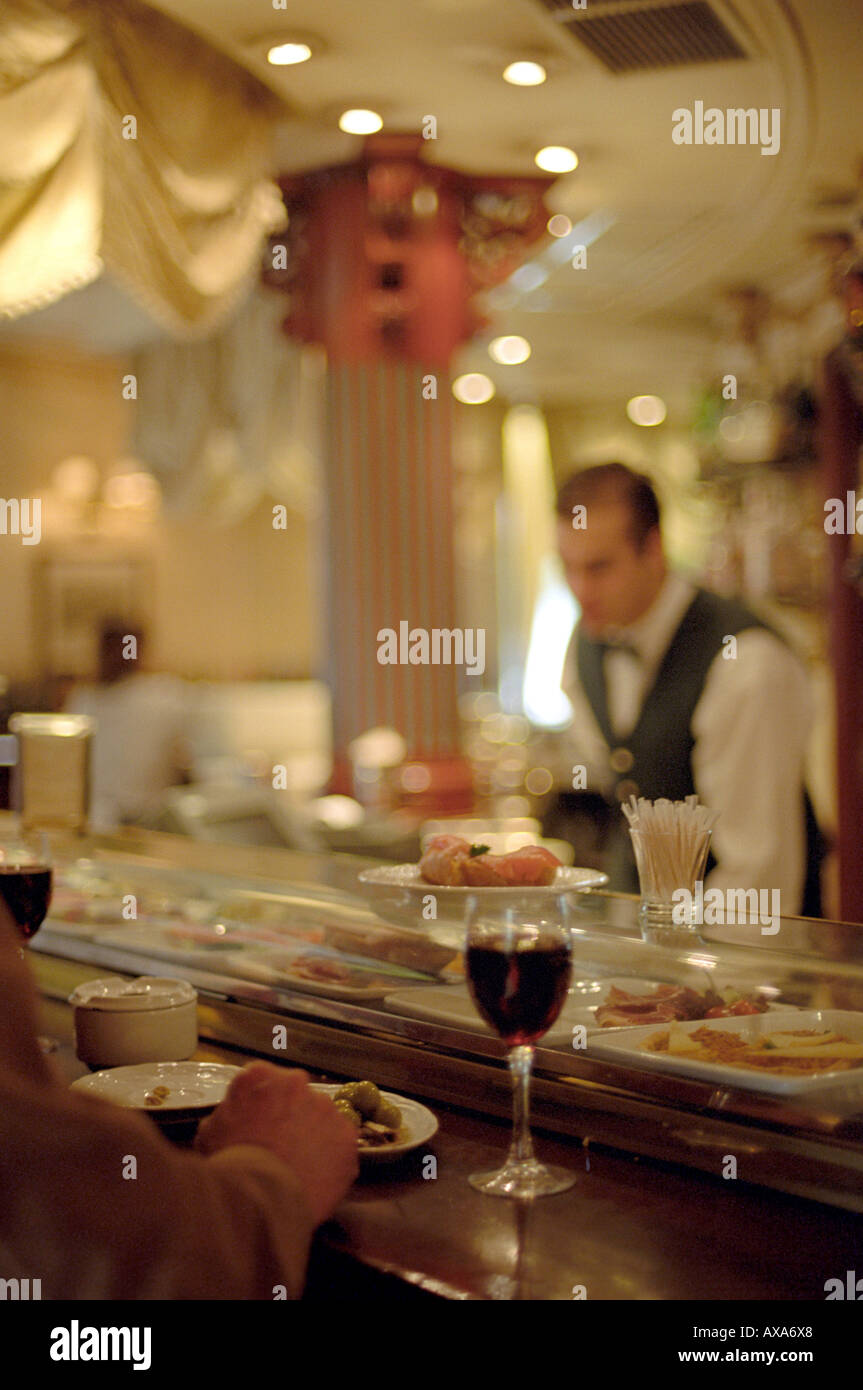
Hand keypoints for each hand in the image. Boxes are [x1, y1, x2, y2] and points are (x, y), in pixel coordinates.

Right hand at [196, 1061, 358, 1222]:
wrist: (260, 1197)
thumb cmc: (231, 1165)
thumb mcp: (210, 1132)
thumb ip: (227, 1114)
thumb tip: (233, 1118)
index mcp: (260, 1076)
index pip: (263, 1081)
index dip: (261, 1106)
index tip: (261, 1124)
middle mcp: (296, 1082)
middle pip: (295, 1098)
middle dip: (290, 1119)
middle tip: (279, 1148)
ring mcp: (325, 1108)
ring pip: (321, 1120)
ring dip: (312, 1138)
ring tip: (296, 1167)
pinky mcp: (346, 1135)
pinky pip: (340, 1145)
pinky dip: (332, 1159)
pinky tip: (313, 1177)